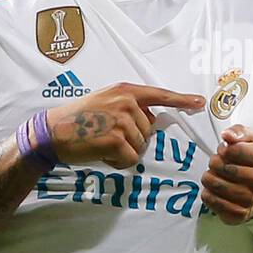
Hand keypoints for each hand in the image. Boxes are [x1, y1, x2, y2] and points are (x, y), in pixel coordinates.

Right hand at [46, 83, 204, 168]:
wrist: (51, 132)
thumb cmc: (77, 120)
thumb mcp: (104, 102)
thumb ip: (129, 107)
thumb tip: (151, 120)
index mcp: (125, 91)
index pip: (159, 95)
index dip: (182, 100)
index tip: (200, 102)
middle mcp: (126, 103)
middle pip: (148, 131)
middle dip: (131, 140)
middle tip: (105, 135)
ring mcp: (122, 121)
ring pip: (140, 146)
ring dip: (124, 152)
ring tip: (101, 142)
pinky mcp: (116, 140)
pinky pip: (131, 159)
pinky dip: (118, 162)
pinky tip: (100, 153)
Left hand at [200, 125, 252, 224]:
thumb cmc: (250, 163)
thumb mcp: (249, 141)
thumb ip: (238, 132)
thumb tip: (227, 136)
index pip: (235, 150)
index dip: (224, 150)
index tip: (225, 152)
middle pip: (226, 168)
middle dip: (215, 163)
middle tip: (216, 164)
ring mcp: (251, 200)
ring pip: (217, 185)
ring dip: (209, 178)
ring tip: (211, 176)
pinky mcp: (239, 214)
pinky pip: (214, 202)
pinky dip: (208, 194)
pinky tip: (212, 190)